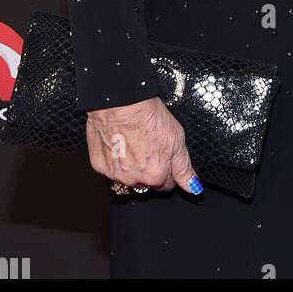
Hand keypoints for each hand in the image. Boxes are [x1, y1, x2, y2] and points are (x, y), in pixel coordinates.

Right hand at [85, 96, 199, 193]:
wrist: (121, 104)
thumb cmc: (148, 116)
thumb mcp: (177, 140)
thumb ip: (184, 168)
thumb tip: (193, 187)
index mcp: (156, 175)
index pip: (166, 185)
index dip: (168, 171)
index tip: (165, 159)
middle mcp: (135, 180)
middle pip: (146, 182)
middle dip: (149, 170)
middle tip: (149, 147)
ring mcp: (115, 174)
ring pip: (127, 177)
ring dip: (131, 166)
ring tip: (133, 143)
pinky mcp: (100, 166)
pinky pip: (110, 168)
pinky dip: (114, 159)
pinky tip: (119, 144)